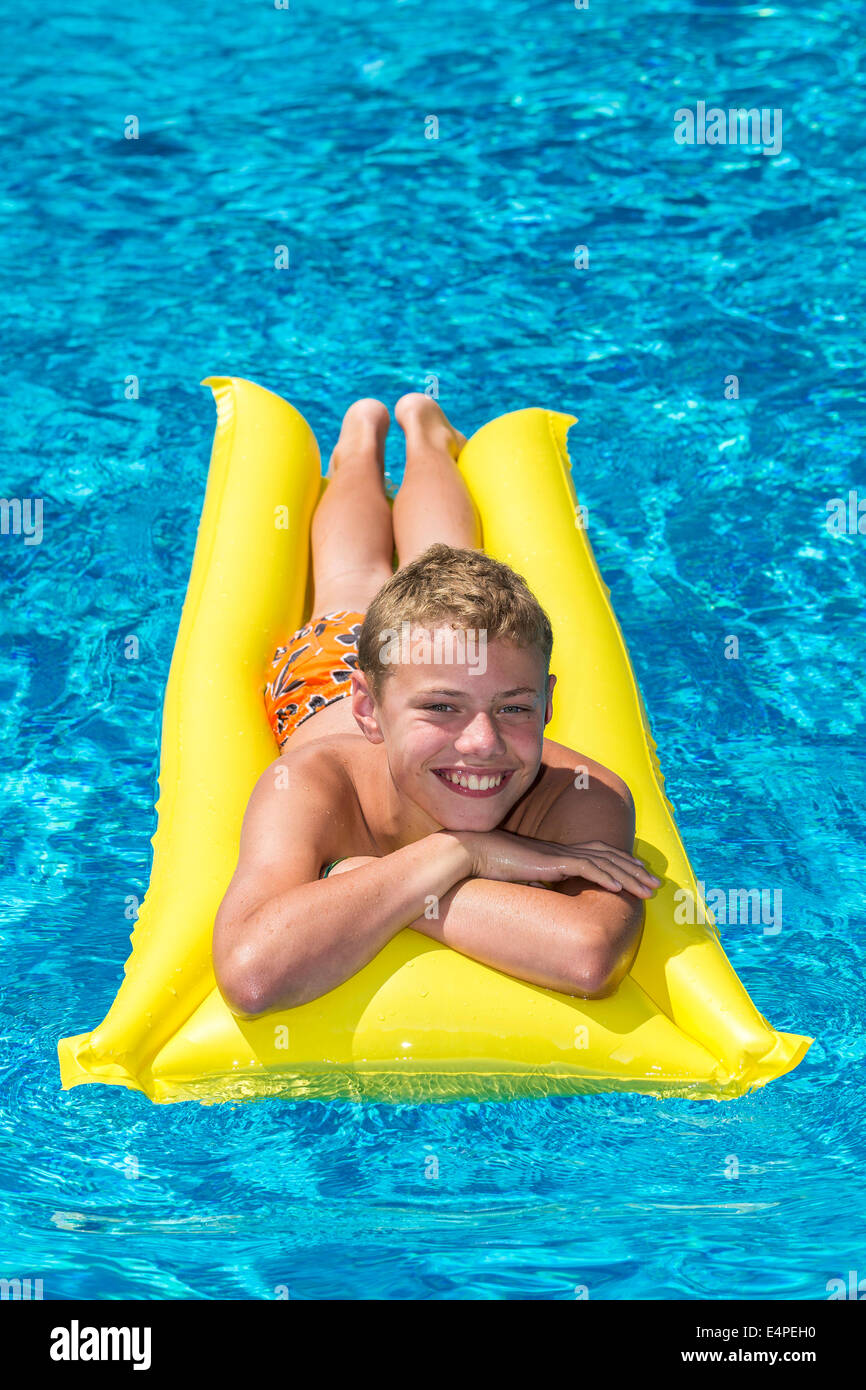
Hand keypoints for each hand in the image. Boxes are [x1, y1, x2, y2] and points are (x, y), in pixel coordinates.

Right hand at [456, 829, 660, 896]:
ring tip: (647, 889)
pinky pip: (584, 867)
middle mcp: (562, 851)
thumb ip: (534, 884)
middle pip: (609, 856)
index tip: (638, 874)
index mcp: (557, 854)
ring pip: (603, 862)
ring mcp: (558, 854)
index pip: (598, 855)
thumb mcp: (519, 879)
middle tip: (655, 884)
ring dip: (628, 876)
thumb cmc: (490, 867)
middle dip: (635, 870)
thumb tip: (541, 893)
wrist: (471, 854)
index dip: (620, 863)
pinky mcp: (551, 861)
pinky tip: (618, 887)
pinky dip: (604, 876)